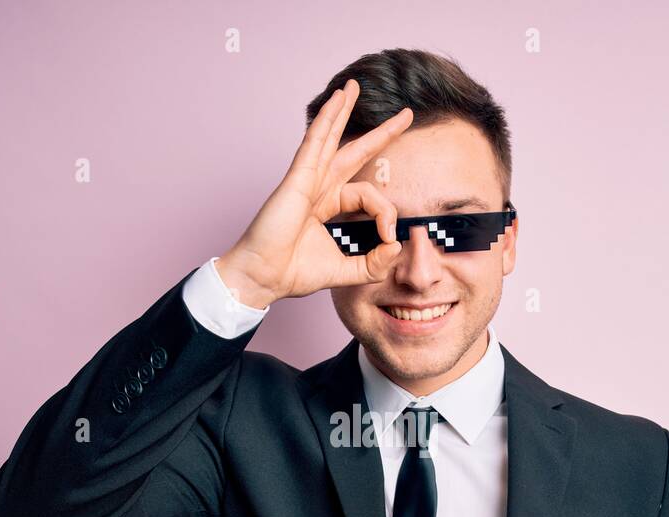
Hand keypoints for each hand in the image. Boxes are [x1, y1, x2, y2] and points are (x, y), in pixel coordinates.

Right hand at [215, 79, 412, 309]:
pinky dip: (326, 120)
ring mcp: (306, 180)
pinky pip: (314, 143)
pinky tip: (336, 100)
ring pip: (330, 137)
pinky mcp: (297, 179)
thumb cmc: (292, 273)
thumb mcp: (346, 271)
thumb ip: (373, 264)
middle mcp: (318, 188)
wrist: (262, 277)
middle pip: (354, 152)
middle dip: (380, 132)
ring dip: (342, 110)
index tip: (388, 240)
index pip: (369, 194)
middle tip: (405, 114)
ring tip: (354, 86)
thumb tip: (395, 246)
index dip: (385, 213)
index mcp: (327, 204)